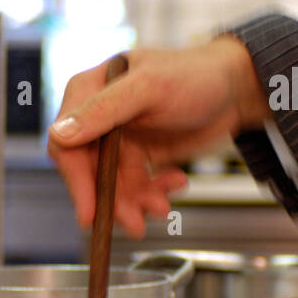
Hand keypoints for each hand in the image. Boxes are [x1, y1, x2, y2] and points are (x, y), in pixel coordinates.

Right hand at [46, 37, 267, 236]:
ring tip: (160, 208)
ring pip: (112, 184)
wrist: (238, 88)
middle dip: (111, 199)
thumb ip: (103, 110)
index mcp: (88, 92)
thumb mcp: (149, 88)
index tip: (90, 212)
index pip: (67, 144)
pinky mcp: (138, 155)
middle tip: (132, 222)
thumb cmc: (197, 74)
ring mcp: (117, 138)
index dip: (76, 181)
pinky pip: (134, 185)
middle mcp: (97, 116)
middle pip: (88, 171)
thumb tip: (59, 134)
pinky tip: (174, 186)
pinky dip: (152, 193)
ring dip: (134, 201)